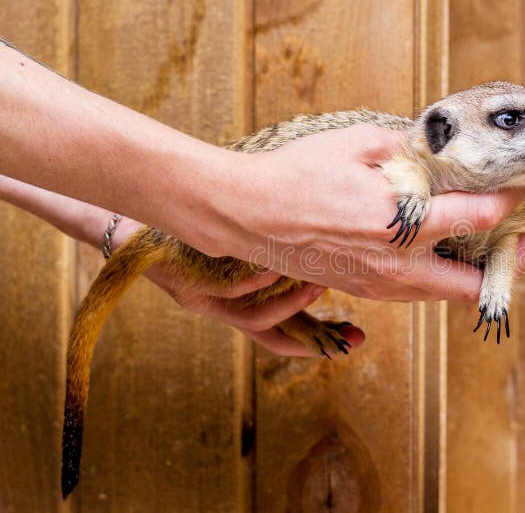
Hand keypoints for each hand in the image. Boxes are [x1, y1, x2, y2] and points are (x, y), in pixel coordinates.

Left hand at [110, 218, 365, 356]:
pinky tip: (277, 263)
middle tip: (353, 333)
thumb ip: (273, 249)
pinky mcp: (190, 290)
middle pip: (277, 338)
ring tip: (318, 283)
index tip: (356, 338)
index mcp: (242, 305)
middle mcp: (227, 313)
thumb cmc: (193, 228)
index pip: (290, 332)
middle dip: (316, 339)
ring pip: (257, 318)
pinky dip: (257, 280)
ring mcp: (209, 304)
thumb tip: (318, 235)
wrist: (132, 222)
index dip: (322, 340)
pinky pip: (231, 291)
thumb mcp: (239, 242)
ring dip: (291, 304)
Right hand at [193, 124, 524, 303]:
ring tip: (477, 241)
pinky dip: (438, 276)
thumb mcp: (358, 143)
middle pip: (475, 286)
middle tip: (512, 237)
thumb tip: (439, 148)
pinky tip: (434, 249)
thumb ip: (408, 148)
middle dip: (503, 263)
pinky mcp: (365, 291)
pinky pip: (417, 293)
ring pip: (446, 295)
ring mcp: (382, 285)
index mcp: (403, 222)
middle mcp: (399, 264)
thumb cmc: (297, 175)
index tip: (517, 188)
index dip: (508, 203)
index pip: (480, 219)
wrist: (248, 214)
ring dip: (470, 272)